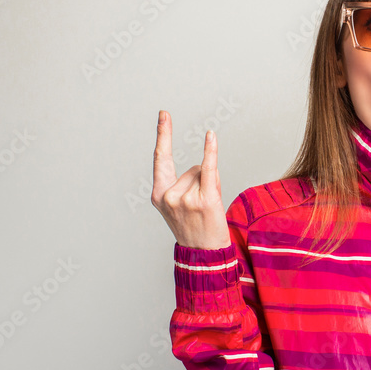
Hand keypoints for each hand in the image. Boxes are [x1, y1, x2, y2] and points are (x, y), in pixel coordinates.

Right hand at [151, 110, 231, 249]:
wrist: (204, 255)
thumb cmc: (195, 229)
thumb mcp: (181, 207)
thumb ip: (187, 183)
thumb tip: (203, 163)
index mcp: (158, 196)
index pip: (160, 159)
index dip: (163, 134)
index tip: (164, 114)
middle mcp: (169, 196)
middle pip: (192, 168)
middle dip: (202, 181)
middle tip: (203, 206)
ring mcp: (186, 198)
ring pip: (204, 173)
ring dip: (212, 185)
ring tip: (209, 208)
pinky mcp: (204, 200)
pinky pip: (209, 169)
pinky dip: (211, 151)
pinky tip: (210, 135)